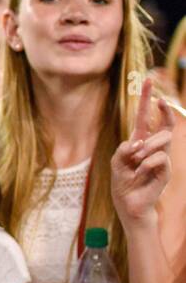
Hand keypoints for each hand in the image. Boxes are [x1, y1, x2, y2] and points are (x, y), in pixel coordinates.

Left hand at [112, 80, 175, 225]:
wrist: (129, 202)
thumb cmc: (122, 181)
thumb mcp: (116, 162)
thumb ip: (123, 150)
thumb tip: (137, 143)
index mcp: (140, 141)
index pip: (145, 117)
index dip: (147, 99)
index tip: (148, 80)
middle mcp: (154, 146)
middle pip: (165, 122)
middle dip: (163, 109)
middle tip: (160, 99)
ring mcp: (162, 157)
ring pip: (163, 139)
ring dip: (147, 147)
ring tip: (136, 160)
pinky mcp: (166, 169)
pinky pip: (160, 158)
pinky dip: (147, 164)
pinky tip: (141, 172)